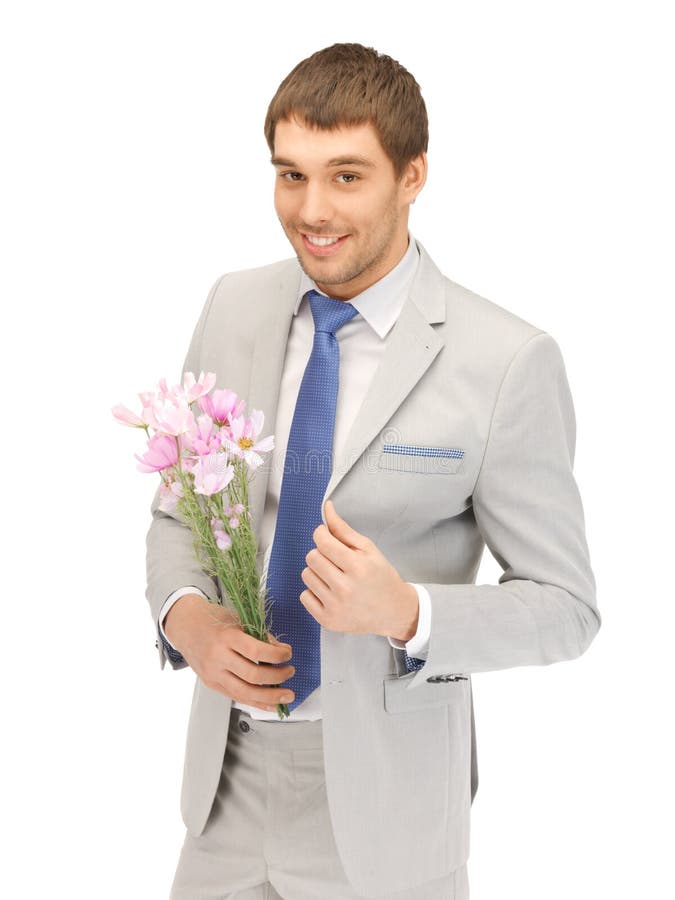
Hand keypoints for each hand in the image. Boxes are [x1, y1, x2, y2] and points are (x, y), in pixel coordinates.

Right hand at [164, 594, 295, 710]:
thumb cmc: (213, 620)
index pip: (256, 651)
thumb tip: (280, 651)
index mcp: (226, 637)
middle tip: (290, 671)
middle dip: (277, 677)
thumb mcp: (237, 620)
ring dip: (270, 696)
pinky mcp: (212, 684)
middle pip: (252, 676)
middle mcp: (218, 658)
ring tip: (287, 694)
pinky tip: (271, 704)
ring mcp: (213, 674)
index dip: (276, 656)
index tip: (288, 653)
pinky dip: (256, 703)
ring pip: (245, 693)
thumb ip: (259, 635)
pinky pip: (236, 697)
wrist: (185, 627)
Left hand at [299, 500, 418, 639]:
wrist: (393, 611)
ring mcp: (335, 606)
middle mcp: (345, 588)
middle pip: (312, 557)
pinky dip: (314, 592)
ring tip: (334, 577)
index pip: (322, 542)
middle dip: (321, 554)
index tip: (326, 537)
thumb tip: (326, 508)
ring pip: (306, 575)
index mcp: (357, 567)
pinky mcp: (328, 620)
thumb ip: (343, 529)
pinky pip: (304, 596)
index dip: (321, 535)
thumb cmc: (381, 578)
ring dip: (317, 572)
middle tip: (336, 560)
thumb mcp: (368, 549)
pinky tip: (330, 592)